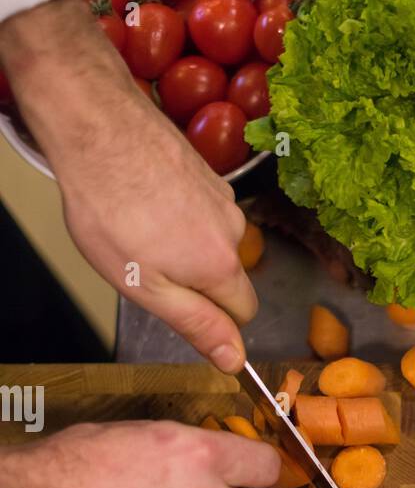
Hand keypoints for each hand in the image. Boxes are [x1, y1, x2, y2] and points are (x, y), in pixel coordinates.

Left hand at [0, 0, 254, 372]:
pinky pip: (202, 209)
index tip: (176, 307)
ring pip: (214, 240)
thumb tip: (235, 360)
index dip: (214, 320)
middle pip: (229, 275)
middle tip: (147, 265)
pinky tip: (145, 200)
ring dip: (186, 243)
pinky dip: (180, 212)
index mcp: (221, 266)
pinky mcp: (208, 172)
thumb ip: (196, 325)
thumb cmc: (111, 211)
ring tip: (140, 226)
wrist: (98, 127)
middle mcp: (233, 230)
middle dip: (197, 280)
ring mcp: (223, 196)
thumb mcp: (145, 287)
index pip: (243, 314)